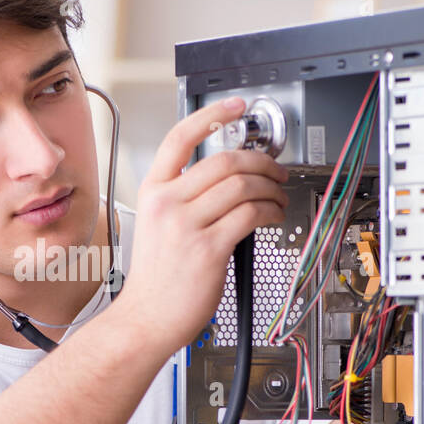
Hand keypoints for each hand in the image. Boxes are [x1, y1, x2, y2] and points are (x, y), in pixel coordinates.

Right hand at [116, 96, 288, 352]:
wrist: (146, 318)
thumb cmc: (156, 279)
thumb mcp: (158, 225)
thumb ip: (184, 199)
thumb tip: (229, 181)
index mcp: (153, 191)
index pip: (180, 137)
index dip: (212, 114)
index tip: (236, 105)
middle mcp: (167, 203)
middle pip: (224, 160)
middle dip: (261, 162)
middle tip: (275, 171)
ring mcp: (186, 225)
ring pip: (242, 185)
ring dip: (270, 189)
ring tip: (278, 198)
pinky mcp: (208, 248)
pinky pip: (250, 214)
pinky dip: (270, 211)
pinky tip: (273, 216)